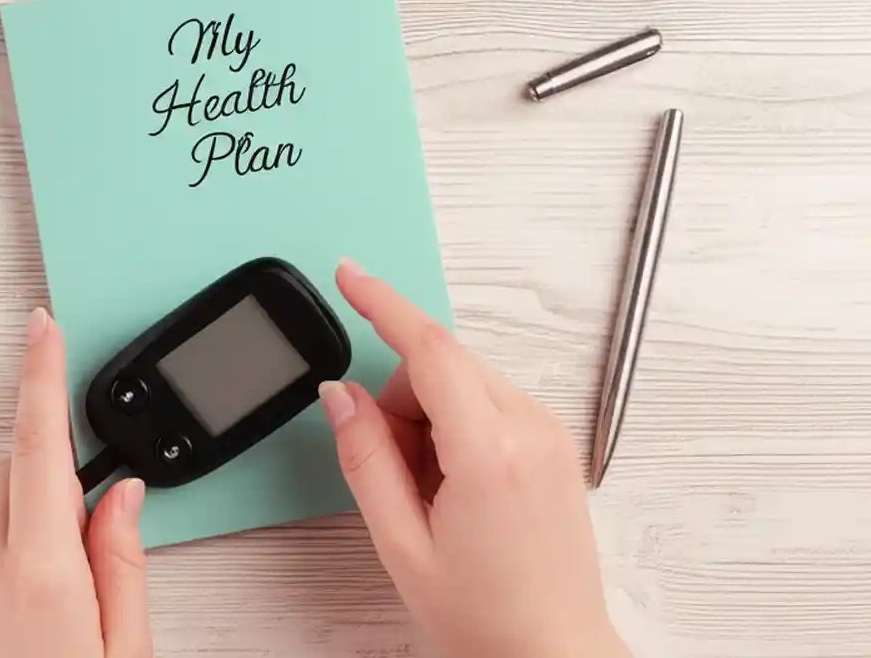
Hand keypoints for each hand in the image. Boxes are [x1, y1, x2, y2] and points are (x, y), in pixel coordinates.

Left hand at [0, 307, 152, 657]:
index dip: (41, 375)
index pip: (41, 444)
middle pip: (20, 471)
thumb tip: (122, 493)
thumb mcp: (124, 649)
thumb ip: (123, 560)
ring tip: (42, 601)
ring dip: (24, 523)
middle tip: (81, 554)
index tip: (42, 326)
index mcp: (42, 570)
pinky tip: (8, 609)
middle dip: (55, 484)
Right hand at [319, 260, 627, 657]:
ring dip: (429, 419)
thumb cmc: (486, 618)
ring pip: (463, 382)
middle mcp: (530, 429)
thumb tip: (340, 395)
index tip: (350, 276)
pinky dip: (457, 429)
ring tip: (431, 496)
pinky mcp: (555, 445)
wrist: (554, 656)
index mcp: (489, 452)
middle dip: (399, 402)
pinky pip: (489, 404)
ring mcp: (549, 435)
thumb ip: (365, 457)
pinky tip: (455, 488)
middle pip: (440, 365)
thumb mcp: (400, 543)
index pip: (428, 348)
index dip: (382, 303)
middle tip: (394, 476)